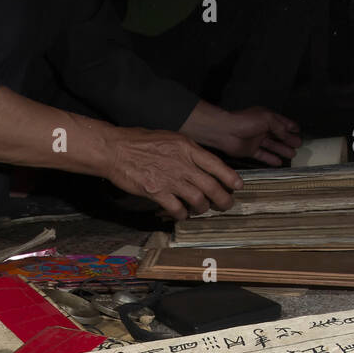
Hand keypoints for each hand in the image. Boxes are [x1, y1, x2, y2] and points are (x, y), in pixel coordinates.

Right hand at [101, 126, 242, 219]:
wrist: (115, 150)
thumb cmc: (139, 142)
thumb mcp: (169, 138)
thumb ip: (186, 151)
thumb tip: (201, 163)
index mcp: (186, 147)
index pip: (216, 164)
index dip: (230, 177)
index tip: (238, 185)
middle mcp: (182, 164)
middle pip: (212, 186)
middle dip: (223, 200)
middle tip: (226, 205)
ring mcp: (170, 179)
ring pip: (198, 200)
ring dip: (202, 208)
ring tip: (201, 210)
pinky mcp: (157, 192)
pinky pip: (177, 209)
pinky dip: (183, 215)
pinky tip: (182, 214)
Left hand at [181, 102, 301, 166]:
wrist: (226, 131)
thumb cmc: (245, 121)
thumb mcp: (267, 119)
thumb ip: (279, 127)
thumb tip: (289, 133)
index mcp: (266, 117)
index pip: (281, 122)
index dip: (291, 126)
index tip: (299, 131)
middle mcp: (261, 128)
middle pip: (278, 135)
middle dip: (289, 140)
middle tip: (298, 145)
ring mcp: (255, 140)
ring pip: (272, 146)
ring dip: (282, 150)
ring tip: (292, 154)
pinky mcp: (250, 151)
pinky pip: (262, 155)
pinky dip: (271, 159)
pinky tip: (279, 162)